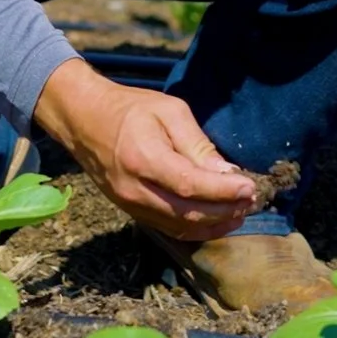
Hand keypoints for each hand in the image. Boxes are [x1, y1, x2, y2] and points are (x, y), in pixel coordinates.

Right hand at [33, 59, 257, 239]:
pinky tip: (217, 219)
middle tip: (252, 199)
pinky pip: (168, 228)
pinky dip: (196, 228)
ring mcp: (130, 205)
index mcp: (144, 158)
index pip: (191, 186)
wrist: (84, 119)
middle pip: (188, 213)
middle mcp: (134, 189)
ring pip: (180, 227)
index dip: (224, 192)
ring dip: (215, 224)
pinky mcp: (130, 211)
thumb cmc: (130, 108)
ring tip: (241, 211)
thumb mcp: (169, 110)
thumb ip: (197, 143)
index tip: (250, 187)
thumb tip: (226, 172)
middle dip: (226, 211)